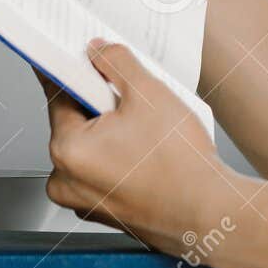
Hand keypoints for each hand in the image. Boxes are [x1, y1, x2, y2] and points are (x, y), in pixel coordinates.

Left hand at [40, 41, 233, 255]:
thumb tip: (99, 52)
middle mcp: (67, 181)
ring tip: (148, 129)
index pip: (58, 94)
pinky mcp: (107, 212)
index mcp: (66, 150)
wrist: (209, 215)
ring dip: (113, 132)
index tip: (78, 57)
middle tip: (133, 97)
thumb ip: (116, 62)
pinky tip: (151, 151)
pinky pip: (105, 172)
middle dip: (100, 104)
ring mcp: (86, 200)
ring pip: (92, 148)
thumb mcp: (149, 93)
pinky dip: (121, 157)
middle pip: (76, 122)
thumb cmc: (180, 167)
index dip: (74, 70)